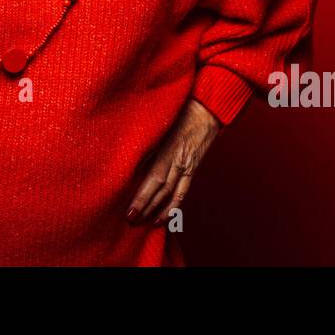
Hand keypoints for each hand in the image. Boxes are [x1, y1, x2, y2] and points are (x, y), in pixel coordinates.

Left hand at [126, 97, 221, 224]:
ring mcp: (187, 167)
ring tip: (148, 223)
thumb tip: (128, 162)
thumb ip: (146, 143)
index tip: (129, 211)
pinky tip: (167, 216)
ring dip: (160, 210)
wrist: (206, 111)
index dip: (142, 197)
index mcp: (168, 149)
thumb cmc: (179, 113)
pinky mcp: (193, 169)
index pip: (154, 179)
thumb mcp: (159, 124)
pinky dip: (175, 205)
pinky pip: (184, 191)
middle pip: (162, 190)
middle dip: (146, 207)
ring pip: (173, 193)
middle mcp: (179, 161)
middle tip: (131, 221)